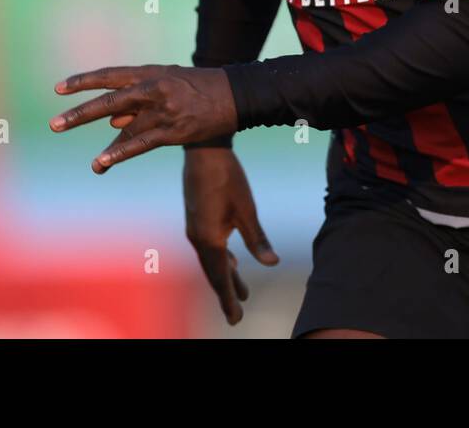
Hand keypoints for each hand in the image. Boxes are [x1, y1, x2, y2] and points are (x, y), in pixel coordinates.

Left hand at [49, 64, 237, 172]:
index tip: (59, 88)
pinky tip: (103, 164)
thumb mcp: (167, 82)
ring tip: (93, 166)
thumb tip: (111, 121)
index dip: (83, 81)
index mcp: (149, 72)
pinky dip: (120, 155)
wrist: (234, 94)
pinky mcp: (173, 130)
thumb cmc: (198, 87)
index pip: (109, 75)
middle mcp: (152, 88)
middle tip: (55, 124)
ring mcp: (162, 110)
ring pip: (125, 129)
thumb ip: (138, 100)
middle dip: (80, 113)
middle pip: (109, 100)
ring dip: (107, 151)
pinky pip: (141, 145)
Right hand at [184, 147, 278, 324]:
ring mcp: (195, 228)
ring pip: (211, 260)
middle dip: (226, 292)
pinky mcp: (197, 218)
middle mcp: (197, 237)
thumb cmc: (228, 177)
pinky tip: (230, 260)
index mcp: (208, 238)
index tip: (236, 319)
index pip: (219, 277)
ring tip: (240, 290)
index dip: (229, 298)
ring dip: (225, 275)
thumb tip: (272, 263)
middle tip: (236, 315)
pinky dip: (220, 259)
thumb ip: (257, 239)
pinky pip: (208, 247)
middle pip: (213, 272)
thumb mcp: (247, 209)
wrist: (204, 149)